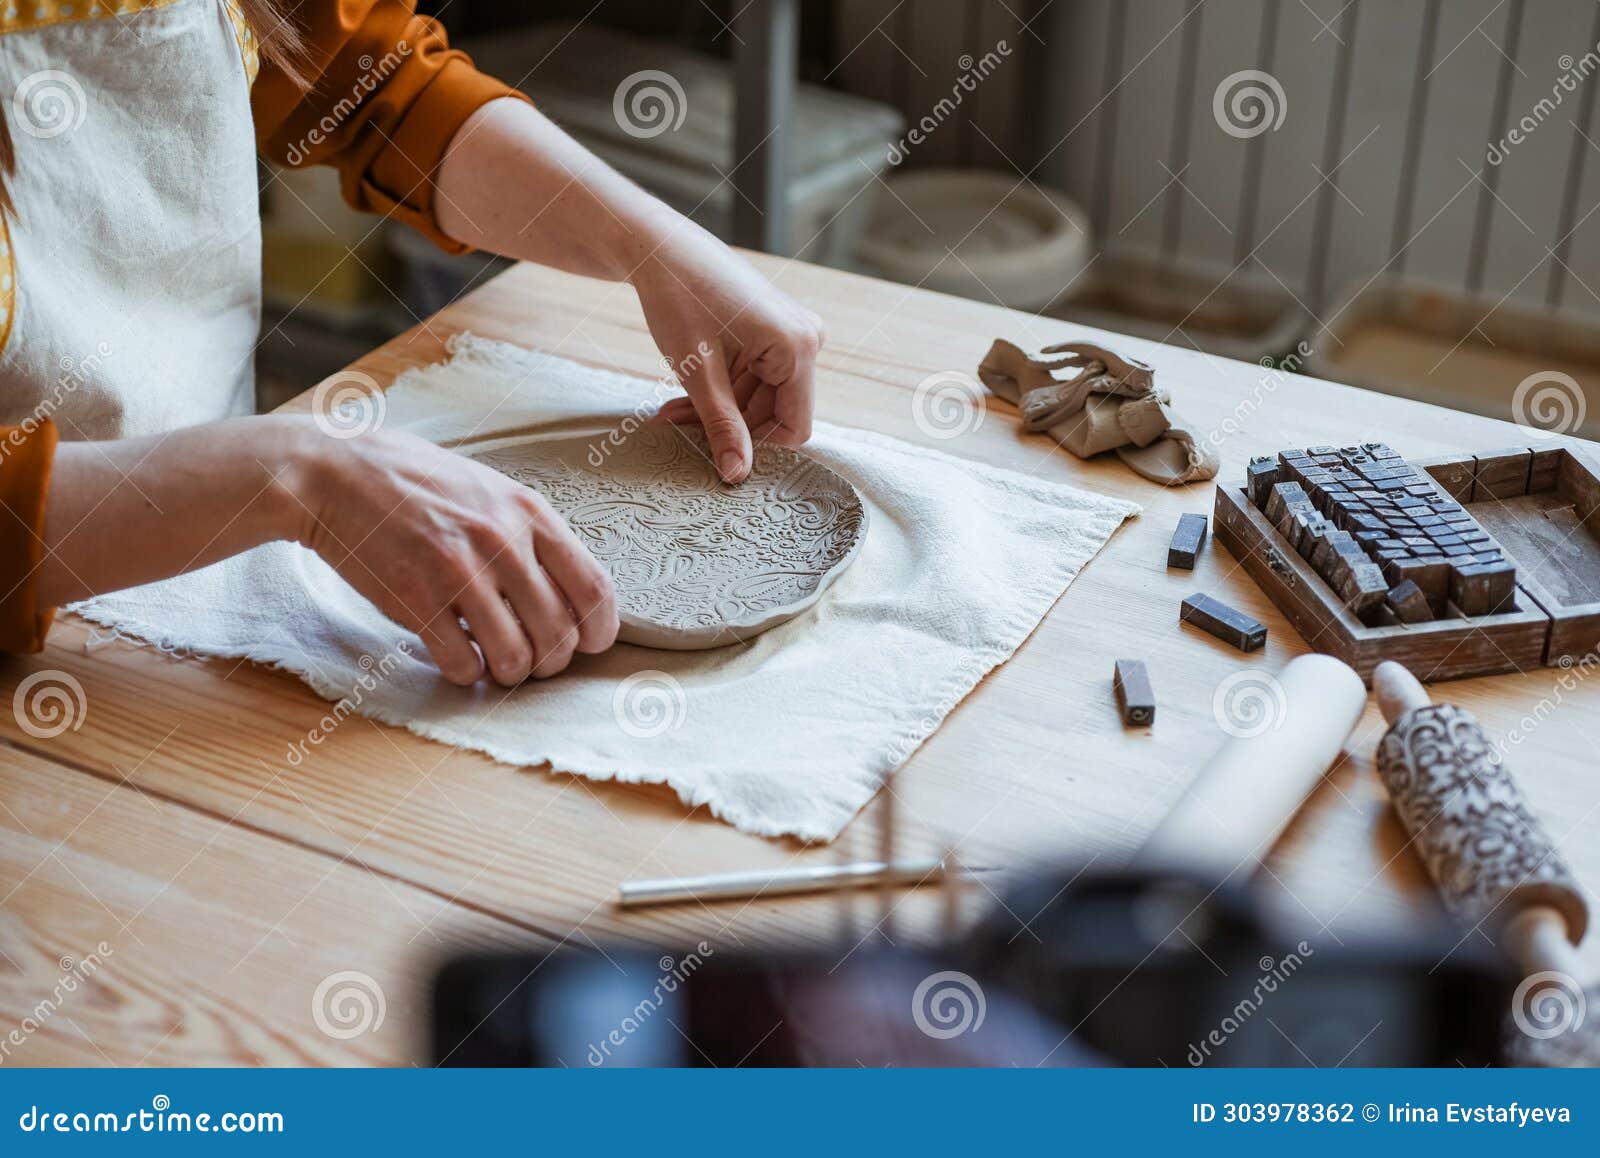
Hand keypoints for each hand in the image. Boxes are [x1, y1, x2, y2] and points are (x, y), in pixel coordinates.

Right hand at [293, 426, 617, 685]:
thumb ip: (533, 537)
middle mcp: (502, 542)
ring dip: (509, 674)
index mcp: (530, 513)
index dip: (599, 632)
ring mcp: (458, 571)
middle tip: (530, 658)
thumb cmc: (421, 484)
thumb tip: (574, 597)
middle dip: (550, 662)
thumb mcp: (493, 491)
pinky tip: (456, 657)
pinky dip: (465, 673)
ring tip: (494, 662)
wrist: (339, 474)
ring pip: (515, 658)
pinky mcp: (415, 599)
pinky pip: (462, 664)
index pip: (595, 589)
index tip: (588, 644)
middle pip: (560, 635)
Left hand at [633, 227, 824, 482]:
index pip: (795, 426)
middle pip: (774, 412)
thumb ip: (722, 426)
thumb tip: (737, 475)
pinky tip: (682, 395)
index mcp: (797, 346)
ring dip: (718, 410)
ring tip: (669, 414)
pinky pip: (754, 377)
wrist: (658, 247)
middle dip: (728, 425)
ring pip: (760, 398)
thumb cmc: (678, 297)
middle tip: (677, 429)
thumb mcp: (698, 372)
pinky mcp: (772, 329)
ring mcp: (790, 332)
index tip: (715, 450)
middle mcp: (805, 338)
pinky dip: (721, 390)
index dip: (756, 445)